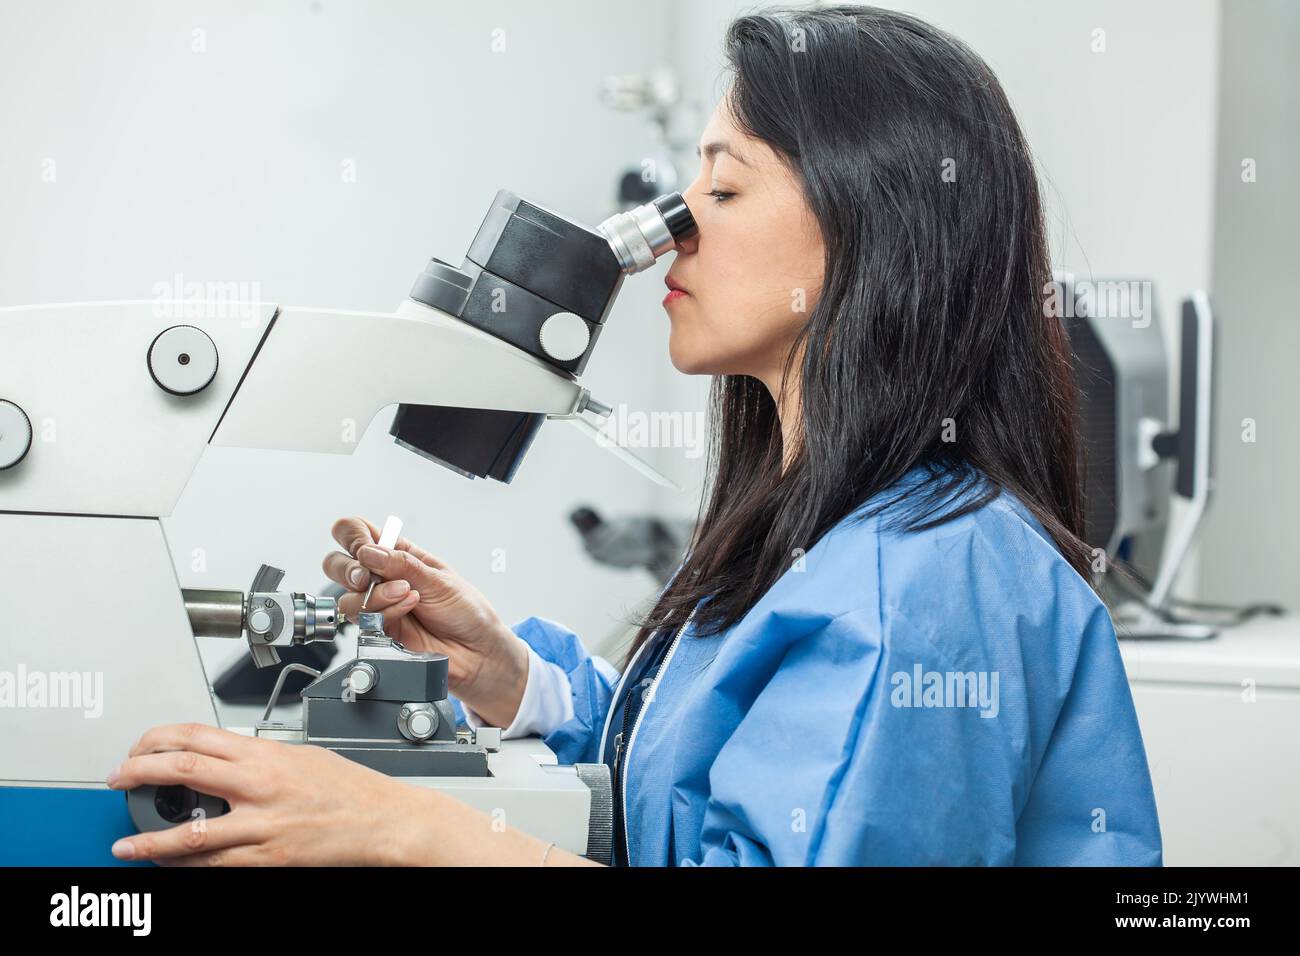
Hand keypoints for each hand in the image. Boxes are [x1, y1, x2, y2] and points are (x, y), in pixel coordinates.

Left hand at [107, 724, 422, 865]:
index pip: (196, 736)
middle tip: (119, 781)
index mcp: (266, 754)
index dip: (156, 740)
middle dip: (139, 775)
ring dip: (149, 840)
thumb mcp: (302, 756)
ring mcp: (262, 825)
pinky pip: (216, 865)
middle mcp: (259, 786)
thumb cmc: (350, 788)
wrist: (383, 820)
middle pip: (182, 771)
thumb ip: (260, 757)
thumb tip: (223, 760)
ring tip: (127, 844)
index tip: (139, 749)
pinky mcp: (269, 858)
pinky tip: (171, 864)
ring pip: (189, 833)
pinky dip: (186, 866)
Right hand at [322, 516, 527, 727]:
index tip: (366, 548)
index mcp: (399, 554)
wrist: (476, 651)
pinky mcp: (378, 630)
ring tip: (408, 595)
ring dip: (376, 594)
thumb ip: (402, 565)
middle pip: (338, 563)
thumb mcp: (439, 579)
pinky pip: (363, 619)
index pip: (359, 532)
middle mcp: (383, 577)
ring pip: (346, 595)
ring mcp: (378, 604)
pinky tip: (408, 609)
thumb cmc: (466, 611)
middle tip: (367, 576)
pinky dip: (386, 612)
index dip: (354, 536)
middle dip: (348, 568)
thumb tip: (369, 552)